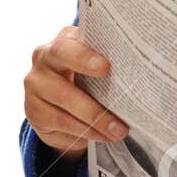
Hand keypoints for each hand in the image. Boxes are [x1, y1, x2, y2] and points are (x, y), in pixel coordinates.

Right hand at [23, 25, 127, 159]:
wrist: (58, 102)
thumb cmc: (85, 76)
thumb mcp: (94, 66)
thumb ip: (108, 62)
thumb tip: (142, 75)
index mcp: (62, 41)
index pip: (68, 44)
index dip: (85, 56)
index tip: (106, 67)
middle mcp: (43, 58)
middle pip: (64, 81)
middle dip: (90, 84)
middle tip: (118, 106)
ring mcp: (35, 85)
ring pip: (64, 101)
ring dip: (95, 119)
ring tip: (119, 130)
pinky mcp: (34, 111)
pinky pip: (61, 122)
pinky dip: (86, 131)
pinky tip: (103, 136)